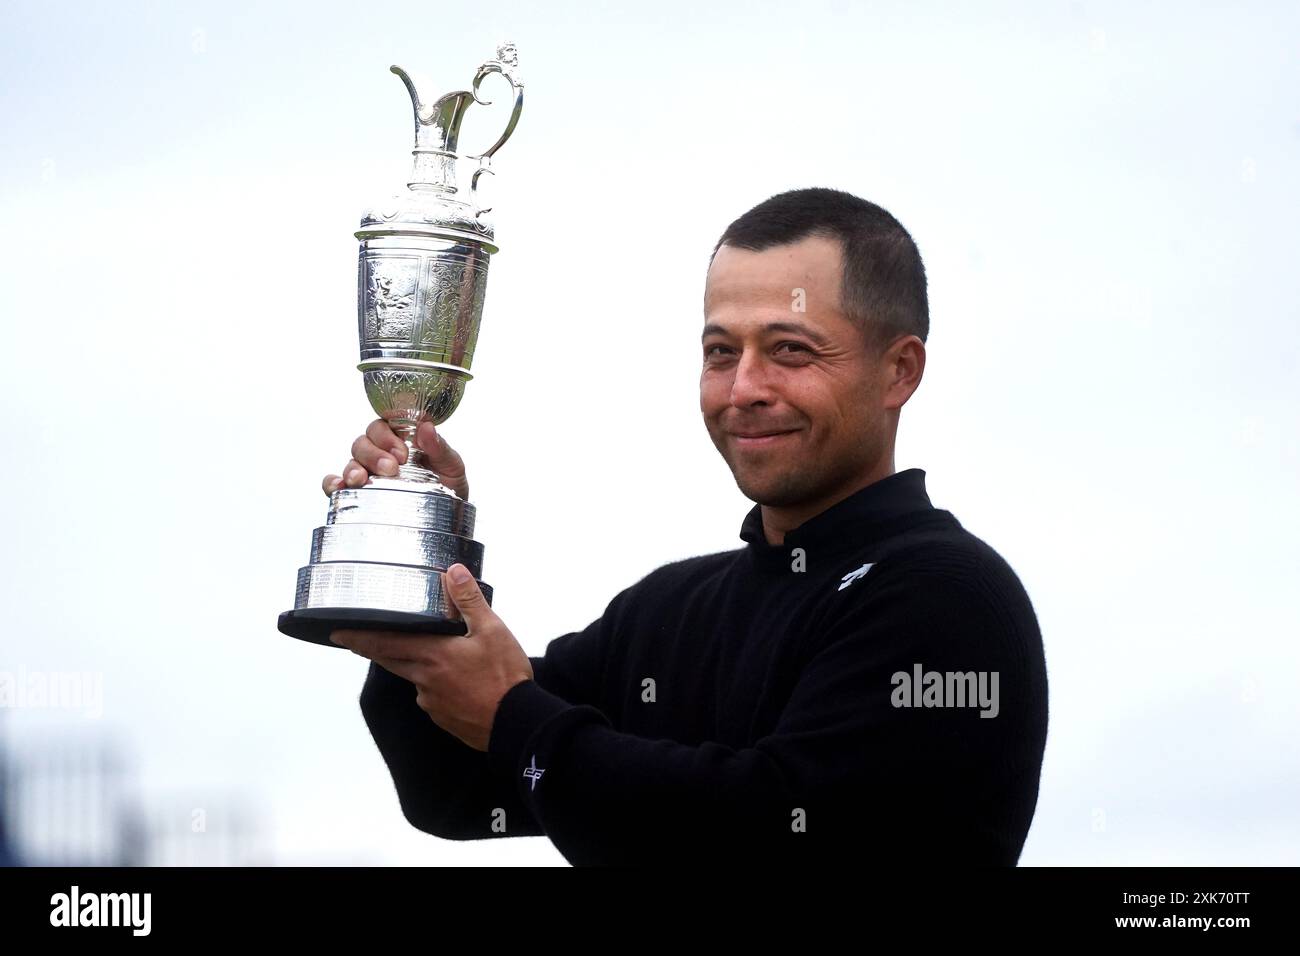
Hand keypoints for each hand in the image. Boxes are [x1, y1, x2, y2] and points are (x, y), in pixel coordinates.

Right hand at [322, 420, 468, 499]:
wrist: (449, 520)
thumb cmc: (449, 486)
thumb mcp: (452, 466)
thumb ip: (440, 447)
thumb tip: (426, 427)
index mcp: (401, 439)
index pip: (383, 426)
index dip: (387, 436)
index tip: (402, 454)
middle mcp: (380, 453)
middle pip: (363, 442)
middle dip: (373, 454)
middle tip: (390, 469)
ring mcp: (368, 473)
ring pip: (350, 461)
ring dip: (353, 468)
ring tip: (361, 480)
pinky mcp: (357, 493)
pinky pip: (336, 484)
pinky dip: (333, 483)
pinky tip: (339, 487)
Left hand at [331, 563, 533, 751]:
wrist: (516, 724)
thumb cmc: (505, 677)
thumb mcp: (493, 631)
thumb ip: (469, 601)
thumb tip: (453, 572)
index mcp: (433, 654)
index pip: (384, 644)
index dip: (358, 638)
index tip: (337, 633)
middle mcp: (425, 679)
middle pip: (390, 661)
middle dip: (371, 649)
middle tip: (356, 641)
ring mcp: (432, 702)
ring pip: (413, 678)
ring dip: (412, 666)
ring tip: (429, 657)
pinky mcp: (443, 718)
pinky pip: (430, 697)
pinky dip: (434, 686)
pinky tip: (455, 682)